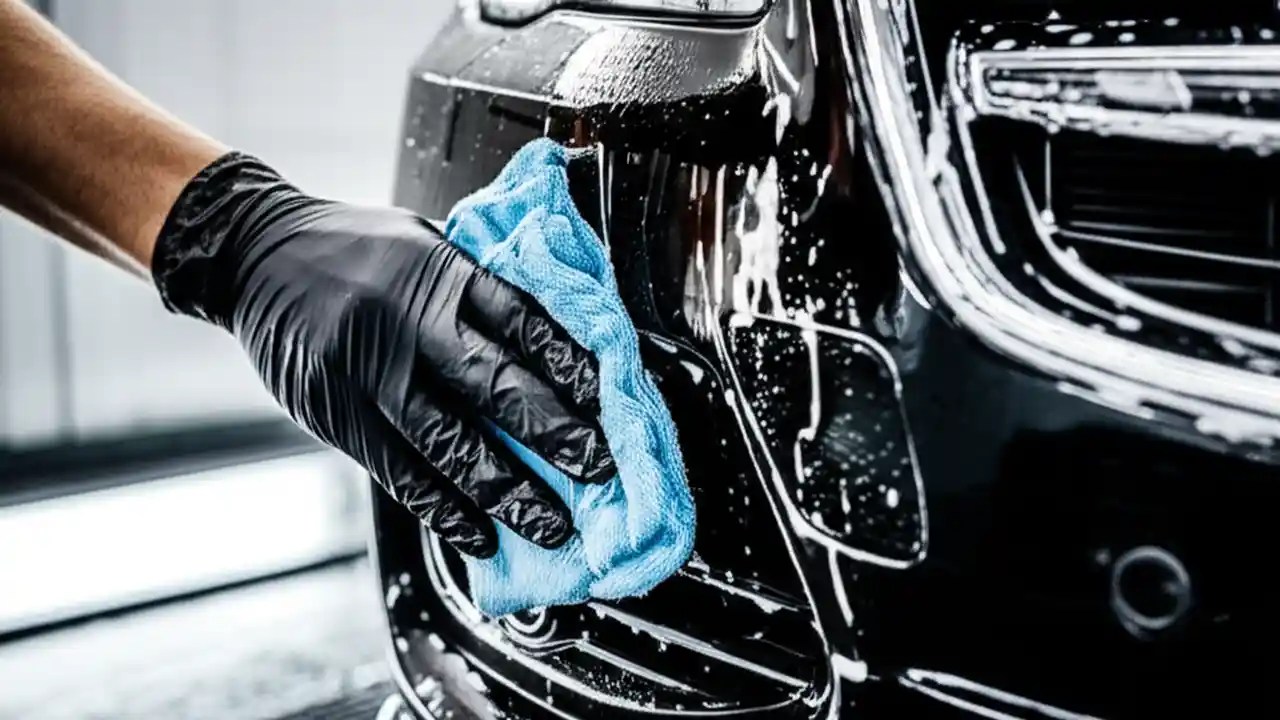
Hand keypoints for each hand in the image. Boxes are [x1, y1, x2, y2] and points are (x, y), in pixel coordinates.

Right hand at [151, 153, 613, 557]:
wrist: (254, 254)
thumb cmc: (356, 249)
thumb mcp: (424, 242)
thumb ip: (476, 289)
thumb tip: (550, 348)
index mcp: (439, 272)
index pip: (521, 320)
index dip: (570, 364)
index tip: (609, 401)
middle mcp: (404, 322)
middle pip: (494, 386)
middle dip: (555, 435)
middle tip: (600, 471)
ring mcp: (366, 374)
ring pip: (449, 445)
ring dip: (508, 492)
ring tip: (553, 524)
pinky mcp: (335, 416)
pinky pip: (400, 474)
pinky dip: (444, 510)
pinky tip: (481, 534)